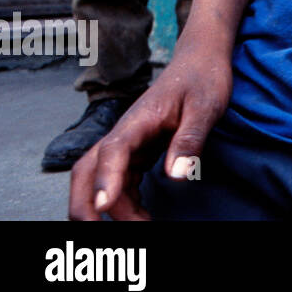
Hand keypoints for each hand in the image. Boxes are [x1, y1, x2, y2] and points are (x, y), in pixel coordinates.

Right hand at [68, 45, 232, 219]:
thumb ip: (190, 139)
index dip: (106, 180)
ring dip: (110, 207)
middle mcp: (125, 133)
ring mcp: (128, 142)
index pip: (112, 152)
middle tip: (100, 231)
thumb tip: (177, 176)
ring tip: (141, 227)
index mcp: (138, 120)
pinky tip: (142, 216)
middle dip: (85, 203)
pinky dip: (124, 201)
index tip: (104, 206)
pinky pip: (121, 180)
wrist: (201, 60)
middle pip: (86, 170)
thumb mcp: (206, 107)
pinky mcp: (137, 150)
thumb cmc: (204, 79)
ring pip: (100, 178)